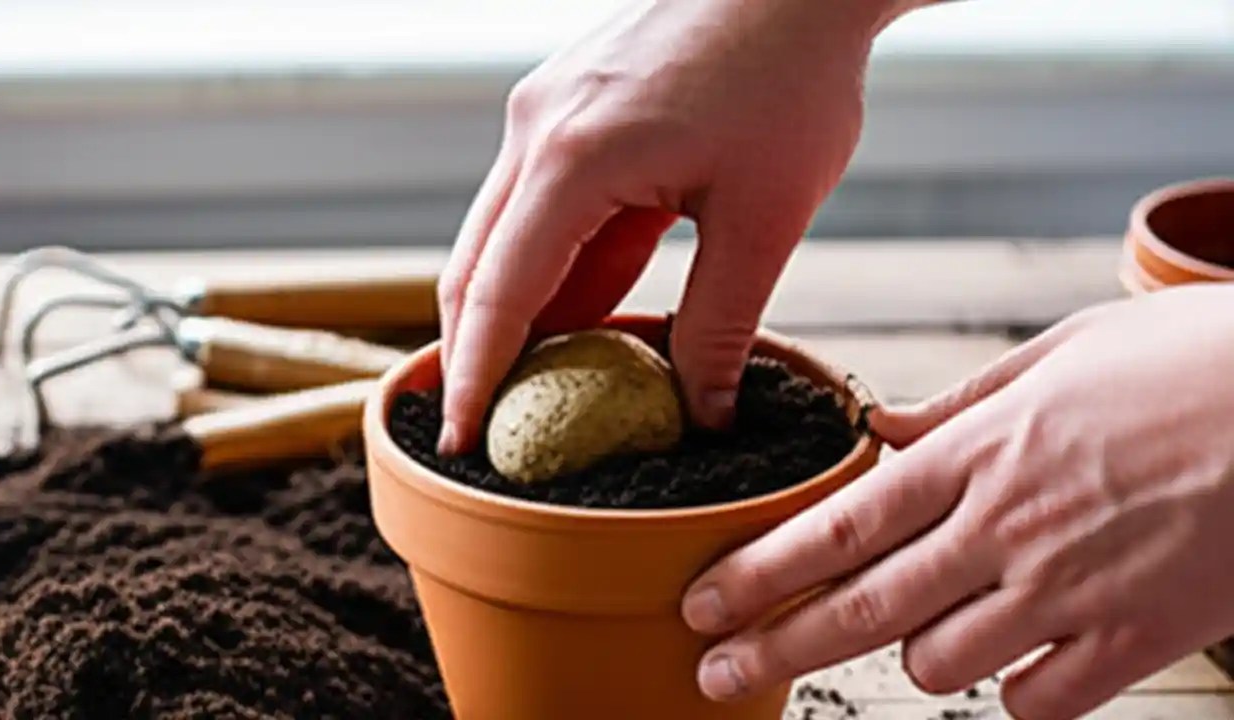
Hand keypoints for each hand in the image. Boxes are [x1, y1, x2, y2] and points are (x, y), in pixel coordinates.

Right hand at [436, 0, 910, 452]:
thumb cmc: (791, 78)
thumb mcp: (764, 218)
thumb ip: (721, 325)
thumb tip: (705, 413)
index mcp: (572, 158)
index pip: (498, 292)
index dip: (475, 377)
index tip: (457, 441)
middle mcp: (536, 131)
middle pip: (475, 265)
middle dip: (475, 352)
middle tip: (484, 429)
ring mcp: (546, 113)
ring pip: (503, 236)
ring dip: (518, 310)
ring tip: (539, 386)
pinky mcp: (568, 108)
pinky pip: (541, 205)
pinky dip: (555, 265)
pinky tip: (583, 314)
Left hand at [682, 285, 1233, 719]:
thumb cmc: (1190, 364)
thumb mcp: (1061, 356)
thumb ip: (961, 404)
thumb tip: (881, 428)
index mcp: (981, 451)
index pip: (841, 524)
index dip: (759, 569)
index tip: (702, 599)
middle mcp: (1010, 526)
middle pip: (861, 605)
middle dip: (772, 643)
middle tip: (712, 669)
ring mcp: (1073, 589)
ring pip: (940, 663)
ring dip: (918, 652)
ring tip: (930, 623)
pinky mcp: (1139, 640)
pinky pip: (1036, 701)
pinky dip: (1014, 690)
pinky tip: (1021, 654)